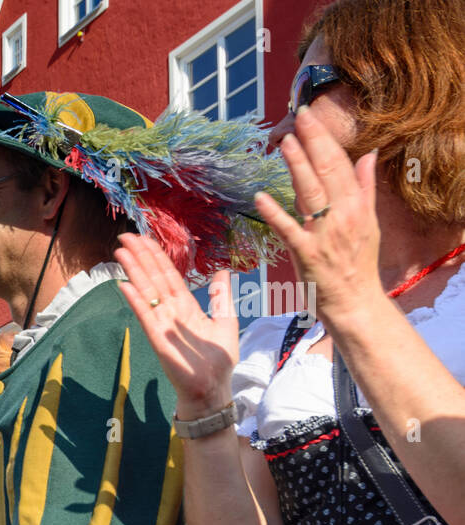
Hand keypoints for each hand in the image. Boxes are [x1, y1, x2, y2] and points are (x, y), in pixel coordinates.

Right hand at [114, 234, 238, 419]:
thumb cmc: (219, 360)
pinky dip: (135, 300)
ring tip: (120, 252)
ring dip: (133, 271)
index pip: (169, 276)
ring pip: (146, 292)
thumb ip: (221, 296)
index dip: (157, 256)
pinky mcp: (158, 339)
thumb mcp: (226, 321)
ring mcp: (162, 324)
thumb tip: (223, 271)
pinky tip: (124, 285)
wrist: (212, 388)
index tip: (144, 239)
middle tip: (125, 236)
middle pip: (153, 278)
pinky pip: (145, 315)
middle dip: (140, 256)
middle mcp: (171, 312)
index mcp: (186, 306)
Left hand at [253, 108, 382, 325]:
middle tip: (298, 117)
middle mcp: (343, 216)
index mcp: (357, 206)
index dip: (324, 139)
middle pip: (327, 172)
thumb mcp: (369, 222)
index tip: (310, 118)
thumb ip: (365, 187)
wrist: (355, 301)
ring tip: (284, 142)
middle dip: (312, 142)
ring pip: (310, 194)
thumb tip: (369, 155)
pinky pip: (288, 229)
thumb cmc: (358, 262)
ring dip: (297, 167)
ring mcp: (323, 234)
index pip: (340, 164)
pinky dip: (275, 213)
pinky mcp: (305, 253)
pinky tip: (261, 197)